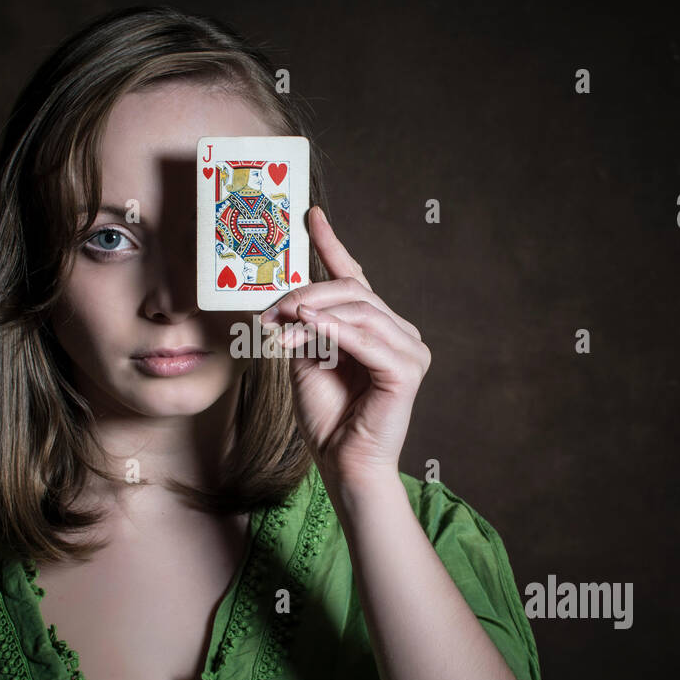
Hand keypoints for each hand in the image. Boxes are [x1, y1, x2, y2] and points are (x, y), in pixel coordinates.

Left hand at [260, 206, 430, 486]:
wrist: (342, 464)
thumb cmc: (327, 417)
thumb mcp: (306, 359)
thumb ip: (305, 326)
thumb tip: (289, 298)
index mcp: (377, 328)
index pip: (355, 277)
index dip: (332, 245)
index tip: (312, 215)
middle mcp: (399, 333)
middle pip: (353, 291)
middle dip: (307, 292)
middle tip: (270, 309)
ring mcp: (408, 350)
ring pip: (358, 310)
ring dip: (313, 312)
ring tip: (280, 324)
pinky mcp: (406, 371)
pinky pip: (365, 339)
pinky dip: (332, 329)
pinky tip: (306, 326)